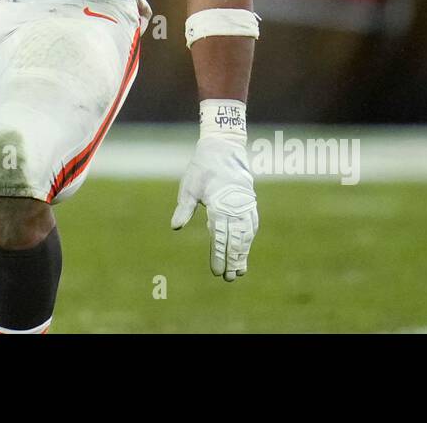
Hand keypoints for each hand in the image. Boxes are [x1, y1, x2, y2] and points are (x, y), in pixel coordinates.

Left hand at [171, 136, 258, 281]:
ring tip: (240, 271)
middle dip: (232, 260)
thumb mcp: (189, 187)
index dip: (219, 256)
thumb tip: (175, 227)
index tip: (217, 272)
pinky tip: (246, 250)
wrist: (223, 149)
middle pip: (235, 241)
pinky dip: (249, 240)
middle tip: (229, 278)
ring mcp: (245, 206)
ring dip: (243, 254)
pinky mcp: (249, 202)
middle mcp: (235, 208)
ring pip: (245, 235)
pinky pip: (251, 225)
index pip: (220, 238)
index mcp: (219, 205)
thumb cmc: (202, 169)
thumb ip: (184, 208)